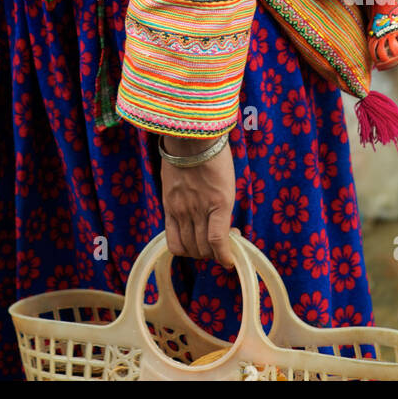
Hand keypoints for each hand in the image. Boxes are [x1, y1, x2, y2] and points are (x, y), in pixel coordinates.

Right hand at [160, 134, 236, 267]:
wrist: (190, 137)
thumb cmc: (215, 158)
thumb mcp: (227, 185)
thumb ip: (224, 210)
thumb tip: (224, 230)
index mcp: (219, 203)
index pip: (218, 242)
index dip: (225, 257)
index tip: (229, 260)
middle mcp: (198, 210)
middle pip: (203, 249)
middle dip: (213, 254)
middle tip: (218, 245)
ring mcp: (181, 209)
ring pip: (187, 247)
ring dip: (197, 252)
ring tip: (203, 244)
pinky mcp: (168, 206)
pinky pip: (171, 238)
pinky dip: (181, 248)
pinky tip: (188, 243)